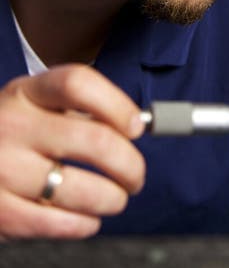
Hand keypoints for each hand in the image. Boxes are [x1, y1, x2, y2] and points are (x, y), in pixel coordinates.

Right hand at [0, 64, 145, 238]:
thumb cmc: (10, 133)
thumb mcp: (33, 106)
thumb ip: (78, 111)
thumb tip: (136, 126)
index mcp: (26, 92)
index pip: (78, 84)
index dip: (117, 104)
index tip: (137, 125)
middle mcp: (13, 126)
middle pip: (94, 141)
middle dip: (129, 164)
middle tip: (135, 175)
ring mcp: (2, 169)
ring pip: (82, 188)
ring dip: (112, 198)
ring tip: (116, 198)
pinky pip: (57, 222)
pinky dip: (84, 223)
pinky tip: (88, 218)